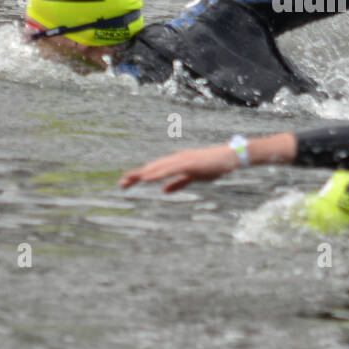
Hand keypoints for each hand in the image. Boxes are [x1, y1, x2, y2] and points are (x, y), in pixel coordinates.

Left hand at [119, 144, 236, 192]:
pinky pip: (169, 170)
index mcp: (175, 162)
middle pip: (151, 168)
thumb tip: (162, 191)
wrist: (228, 157)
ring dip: (142, 174)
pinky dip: (157, 174)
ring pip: (157, 168)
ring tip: (128, 180)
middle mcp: (175, 159)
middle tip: (120, 184)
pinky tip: (147, 178)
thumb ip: (177, 184)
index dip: (140, 176)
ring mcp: (181, 160)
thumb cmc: (212, 166)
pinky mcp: (187, 163)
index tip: (126, 183)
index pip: (154, 170)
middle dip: (136, 175)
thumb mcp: (192, 178)